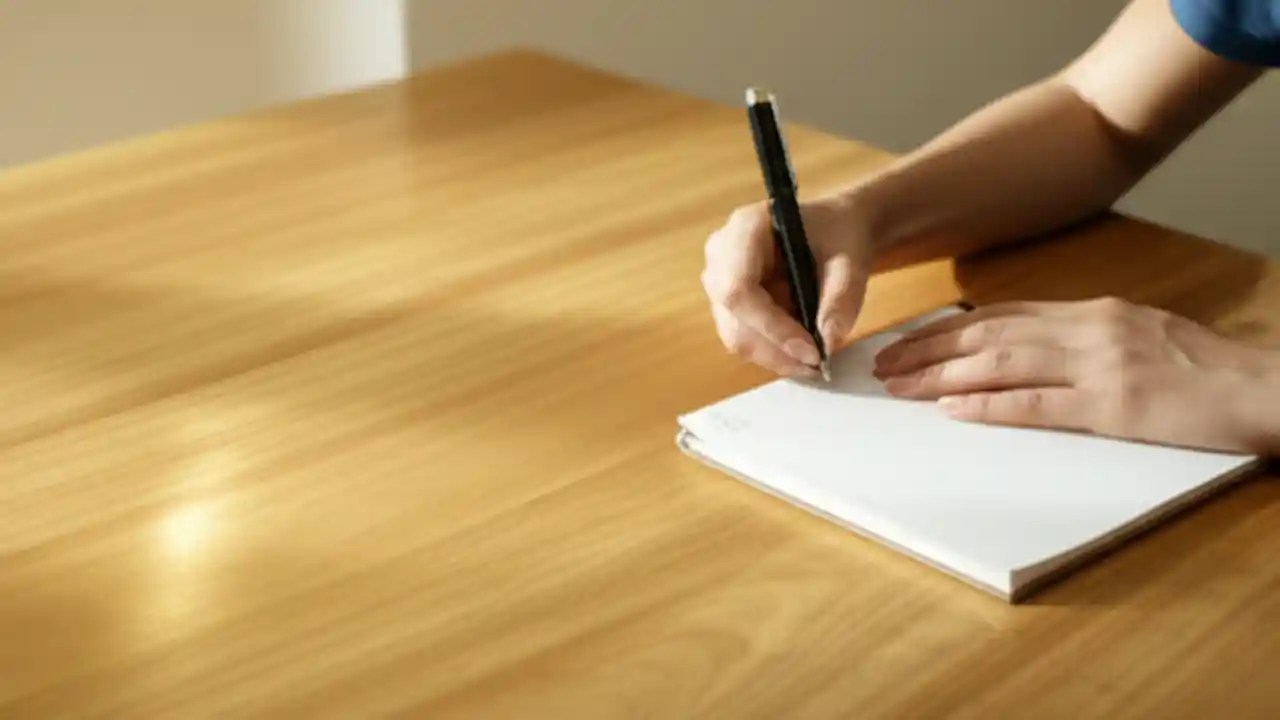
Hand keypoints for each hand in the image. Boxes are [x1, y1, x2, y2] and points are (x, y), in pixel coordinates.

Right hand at [702, 196, 869, 376]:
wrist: (833, 228)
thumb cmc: (839, 234)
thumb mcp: (851, 260)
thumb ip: (841, 298)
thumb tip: (827, 343)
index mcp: (745, 229)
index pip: (738, 288)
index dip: (771, 326)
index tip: (812, 351)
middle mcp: (720, 254)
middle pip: (733, 317)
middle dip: (775, 349)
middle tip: (817, 365)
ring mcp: (718, 279)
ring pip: (734, 334)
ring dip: (774, 356)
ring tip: (812, 361)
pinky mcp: (726, 303)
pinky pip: (742, 337)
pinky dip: (772, 352)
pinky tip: (800, 352)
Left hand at [873, 297, 1279, 451]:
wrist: (1266, 388)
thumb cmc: (1202, 370)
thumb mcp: (1137, 336)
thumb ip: (1081, 339)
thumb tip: (1021, 348)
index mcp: (1091, 312)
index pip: (1000, 315)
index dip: (946, 328)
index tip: (907, 341)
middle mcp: (1089, 330)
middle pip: (987, 335)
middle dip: (928, 350)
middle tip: (883, 366)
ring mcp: (1101, 365)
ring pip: (1000, 364)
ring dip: (941, 376)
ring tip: (898, 388)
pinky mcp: (1115, 406)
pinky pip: (1037, 405)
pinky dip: (989, 406)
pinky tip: (953, 410)